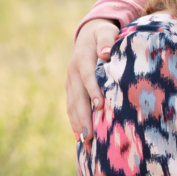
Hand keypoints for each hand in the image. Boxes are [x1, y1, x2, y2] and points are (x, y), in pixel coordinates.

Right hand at [66, 18, 118, 141]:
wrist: (90, 33)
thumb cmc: (104, 34)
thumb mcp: (107, 32)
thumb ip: (106, 41)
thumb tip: (105, 53)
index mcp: (82, 59)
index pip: (87, 77)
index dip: (93, 91)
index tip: (100, 106)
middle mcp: (73, 72)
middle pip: (78, 97)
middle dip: (83, 117)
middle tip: (90, 136)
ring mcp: (70, 82)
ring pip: (72, 105)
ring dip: (77, 124)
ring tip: (85, 143)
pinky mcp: (71, 88)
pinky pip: (71, 106)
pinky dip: (74, 121)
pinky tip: (79, 137)